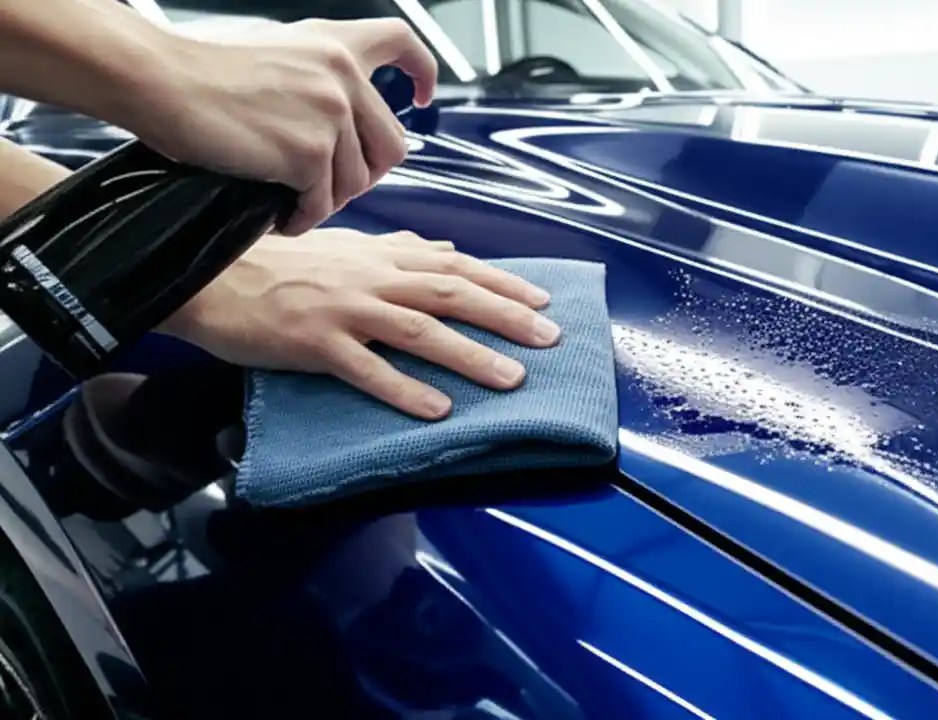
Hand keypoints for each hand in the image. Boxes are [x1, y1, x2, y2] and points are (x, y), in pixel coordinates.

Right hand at [131, 18, 436, 234]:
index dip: (422, 71)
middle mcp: (342, 73)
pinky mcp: (310, 152)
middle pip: (391, 144)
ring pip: (357, 181)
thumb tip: (341, 118)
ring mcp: (330, 113)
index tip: (421, 95)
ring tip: (293, 202)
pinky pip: (323, 202)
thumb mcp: (276, 51)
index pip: (401, 43)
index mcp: (335, 44)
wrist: (160, 80)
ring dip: (327, 200)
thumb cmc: (200, 70)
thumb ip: (317, 75)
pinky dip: (303, 217)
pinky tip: (280, 215)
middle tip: (330, 187)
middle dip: (365, 174)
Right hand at [159, 229, 558, 419]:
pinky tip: (438, 411)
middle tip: (549, 338)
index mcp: (381, 256)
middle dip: (505, 315)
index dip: (503, 282)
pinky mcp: (314, 343)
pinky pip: (367, 369)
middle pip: (450, 294)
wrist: (211, 276)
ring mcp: (344, 310)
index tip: (544, 300)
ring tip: (511, 379)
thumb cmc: (279, 262)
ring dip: (470, 355)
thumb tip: (444, 249)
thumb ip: (398, 249)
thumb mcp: (345, 246)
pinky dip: (405, 390)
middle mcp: (371, 278)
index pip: (456, 265)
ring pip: (419, 331)